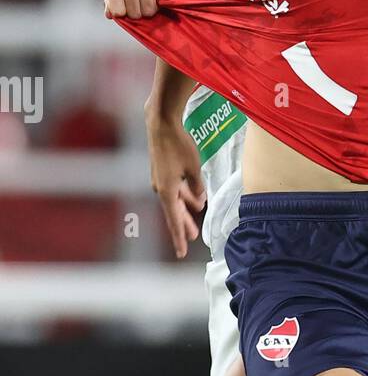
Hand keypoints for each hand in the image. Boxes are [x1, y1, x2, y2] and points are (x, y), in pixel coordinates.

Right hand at [146, 117, 205, 257]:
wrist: (161, 123)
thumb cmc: (178, 144)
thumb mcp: (194, 167)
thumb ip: (197, 186)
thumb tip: (199, 199)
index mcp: (167, 190)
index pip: (174, 220)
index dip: (179, 237)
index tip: (182, 252)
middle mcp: (160, 188)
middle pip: (174, 212)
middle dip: (184, 225)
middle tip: (194, 237)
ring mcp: (160, 179)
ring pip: (175, 200)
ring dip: (186, 210)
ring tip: (195, 222)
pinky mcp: (162, 170)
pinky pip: (175, 189)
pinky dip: (185, 195)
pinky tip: (196, 199)